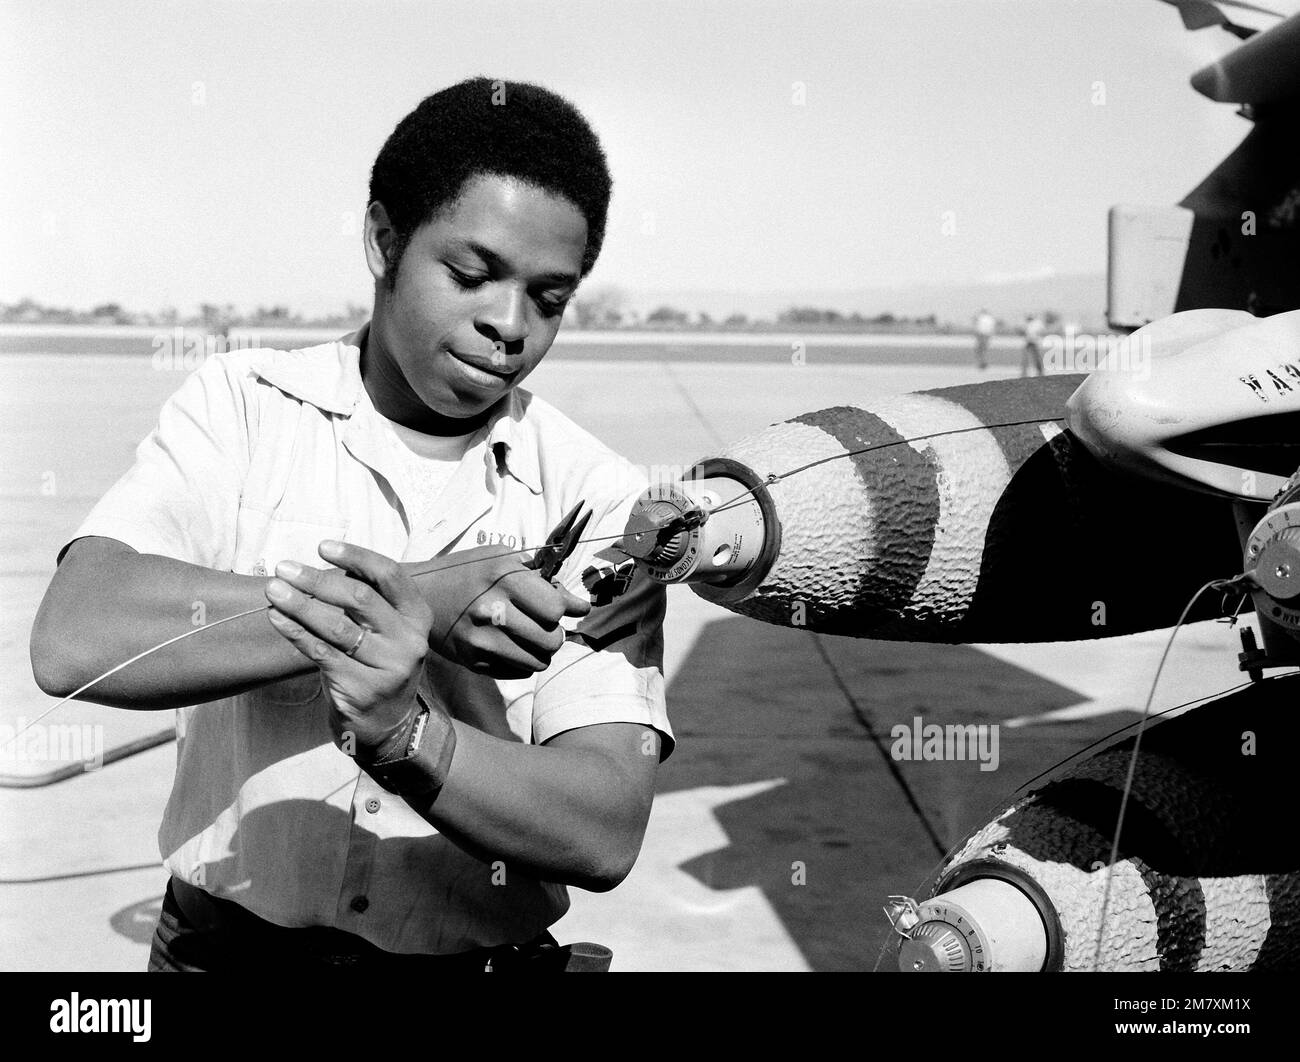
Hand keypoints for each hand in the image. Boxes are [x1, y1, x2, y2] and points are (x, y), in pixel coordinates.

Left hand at [264, 540, 432, 760]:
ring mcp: (389, 666)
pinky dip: (296, 632)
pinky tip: (277, 618)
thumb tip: (319, 566)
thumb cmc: (378, 663)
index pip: (389, 576)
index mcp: (417, 616)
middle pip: (360, 599)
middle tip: (285, 568)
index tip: (323, 547)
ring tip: (273, 590)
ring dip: (300, 605)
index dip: (357, 557)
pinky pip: (321, 653)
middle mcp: (409, 640)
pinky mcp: (363, 688)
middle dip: (317, 580)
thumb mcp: (387, 630)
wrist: (387, 723)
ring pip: (337, 627)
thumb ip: (367, 601)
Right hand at [403, 545, 591, 678]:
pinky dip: (523, 662)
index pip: (556, 609)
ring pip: (539, 662)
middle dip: (556, 632)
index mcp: (503, 578)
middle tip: (546, 623)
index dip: (567, 608)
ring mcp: (481, 640)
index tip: (573, 607)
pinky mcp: (473, 662)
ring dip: (541, 651)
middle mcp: (492, 611)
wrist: (420, 595)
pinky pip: (519, 673)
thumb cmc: (468, 572)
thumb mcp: (502, 559)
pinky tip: (512, 645)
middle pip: (552, 640)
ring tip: (531, 636)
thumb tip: (577, 605)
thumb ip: (542, 578)